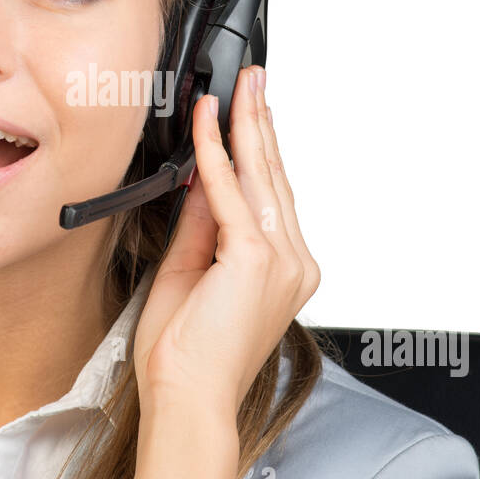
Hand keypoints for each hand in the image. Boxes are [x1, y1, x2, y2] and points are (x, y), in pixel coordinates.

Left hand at [134, 65, 320, 420]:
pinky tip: (208, 123)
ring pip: (261, 177)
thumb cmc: (185, 354)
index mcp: (286, 269)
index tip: (250, 110)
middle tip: (252, 79)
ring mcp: (282, 261)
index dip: (260, 147)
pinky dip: (215, 155)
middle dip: (260, 121)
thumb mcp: (190, 271)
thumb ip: (201, 223)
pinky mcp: (255, 260)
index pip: (272, 195)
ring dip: (246, 125)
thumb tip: (200, 176)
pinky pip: (231, 194)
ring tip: (239, 86)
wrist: (186, 398)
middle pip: (274, 177)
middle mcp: (294, 262)